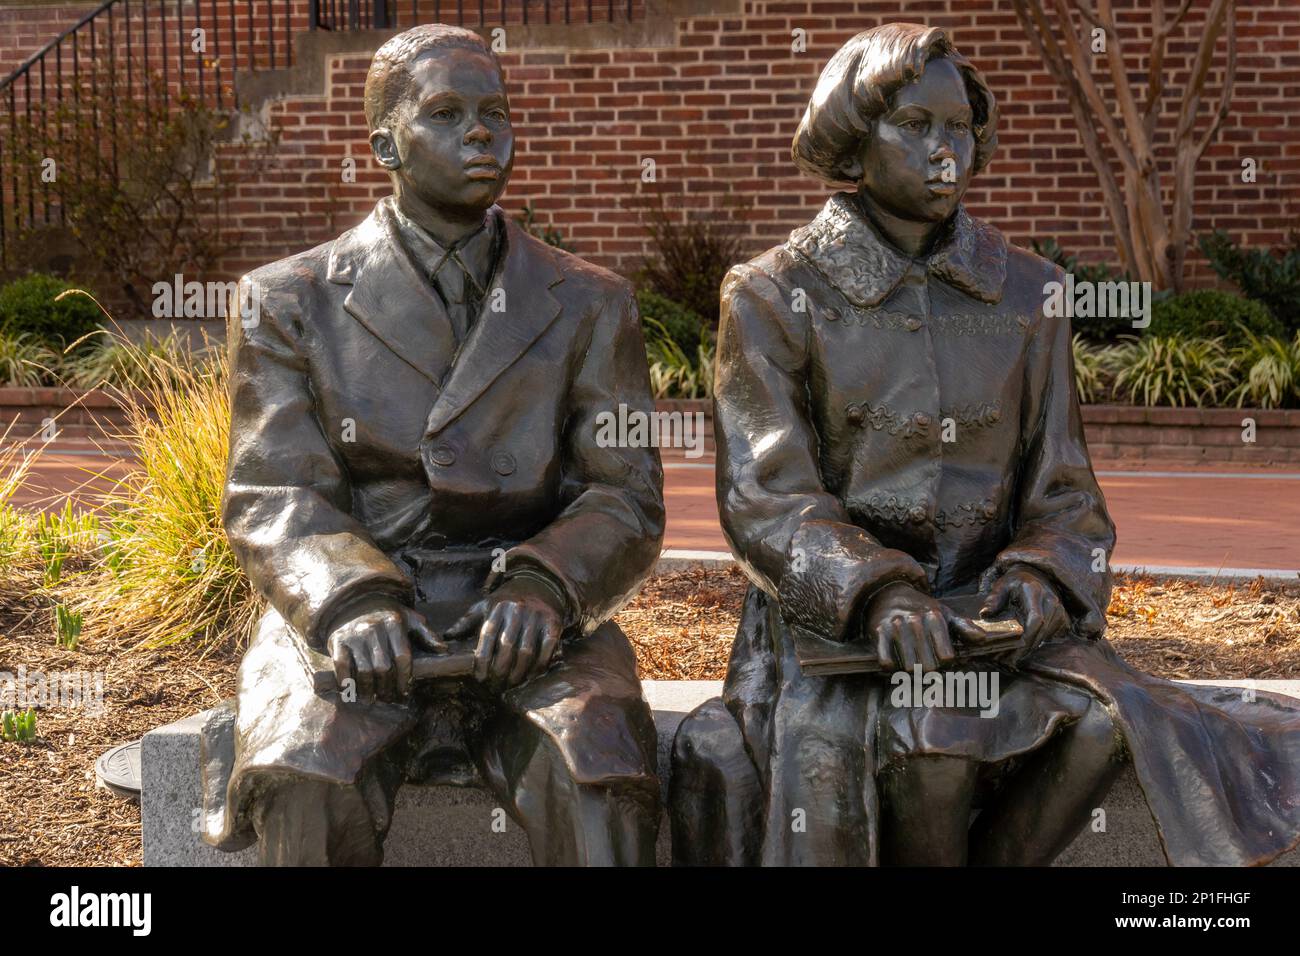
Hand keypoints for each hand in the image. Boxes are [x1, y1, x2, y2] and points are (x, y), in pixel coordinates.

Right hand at [326, 595, 444, 700]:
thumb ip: (427, 633)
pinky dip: (347, 683)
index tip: (405, 692)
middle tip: (389, 699)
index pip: (403, 657)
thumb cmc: (387, 616)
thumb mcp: (410, 619)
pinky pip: (342, 667)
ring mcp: (354, 635)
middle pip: (383, 667)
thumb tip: (444, 650)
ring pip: (364, 670)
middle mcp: (373, 628)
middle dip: (387, 688)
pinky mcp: (337, 641)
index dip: (405, 678)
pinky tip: (353, 692)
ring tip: (372, 699)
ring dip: (368, 690)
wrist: (354, 601)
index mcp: (394, 623)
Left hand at [445, 574, 564, 686]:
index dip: (482, 661)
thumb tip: (447, 636)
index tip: (480, 679)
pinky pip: (546, 649)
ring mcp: (536, 616)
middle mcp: (517, 610)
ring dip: (518, 673)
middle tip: (497, 686)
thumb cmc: (507, 601)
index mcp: (497, 608)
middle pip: (507, 648)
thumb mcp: (485, 605)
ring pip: (526, 652)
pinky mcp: (553, 622)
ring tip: (512, 685)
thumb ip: (467, 621)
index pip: (487, 638)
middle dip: (500, 671)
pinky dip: (539, 666)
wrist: (540, 585)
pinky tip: (531, 676)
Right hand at [865, 582, 959, 673]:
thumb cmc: (920, 608)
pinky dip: (890, 667)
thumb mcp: (944, 613)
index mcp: (935, 618)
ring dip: (910, 671)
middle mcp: (916, 621)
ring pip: (908, 668)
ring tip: (911, 664)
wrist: (887, 592)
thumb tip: (983, 639)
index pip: (947, 657)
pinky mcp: (879, 631)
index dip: (946, 664)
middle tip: (925, 665)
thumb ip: (964, 627)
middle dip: (928, 671)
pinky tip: (894, 660)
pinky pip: (886, 661)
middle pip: (928, 667)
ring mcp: (896, 626)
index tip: (942, 660)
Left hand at [982, 565, 1068, 664]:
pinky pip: (1052, 634)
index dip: (1028, 637)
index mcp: (1035, 592)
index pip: (1036, 619)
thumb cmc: (1015, 582)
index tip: (1016, 650)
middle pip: (1042, 630)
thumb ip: (993, 599)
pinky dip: (1039, 642)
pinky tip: (1026, 648)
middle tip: (1011, 659)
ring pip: (1047, 635)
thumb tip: (985, 613)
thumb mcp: (1001, 585)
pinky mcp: (1062, 616)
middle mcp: (1051, 601)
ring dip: (1032, 646)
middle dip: (1027, 647)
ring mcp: (1059, 609)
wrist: (1034, 576)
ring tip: (1015, 656)